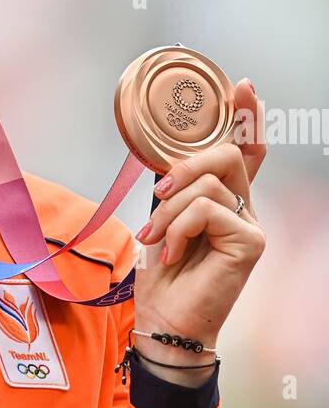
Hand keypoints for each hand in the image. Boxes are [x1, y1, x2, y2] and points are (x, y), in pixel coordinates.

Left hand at [132, 78, 266, 376]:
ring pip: (209, 184)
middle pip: (227, 155)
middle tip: (159, 191)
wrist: (165, 321)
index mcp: (224, 201)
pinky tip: (172, 253)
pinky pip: (208, 210)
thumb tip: (170, 162)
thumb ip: (175, 191)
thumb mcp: (162, 222)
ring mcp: (251, 225)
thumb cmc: (163, 278)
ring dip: (169, 210)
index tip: (242, 86)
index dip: (246, 117)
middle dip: (185, 167)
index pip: (243, 152)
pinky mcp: (251, 242)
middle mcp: (244, 209)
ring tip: (156, 239)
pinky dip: (179, 227)